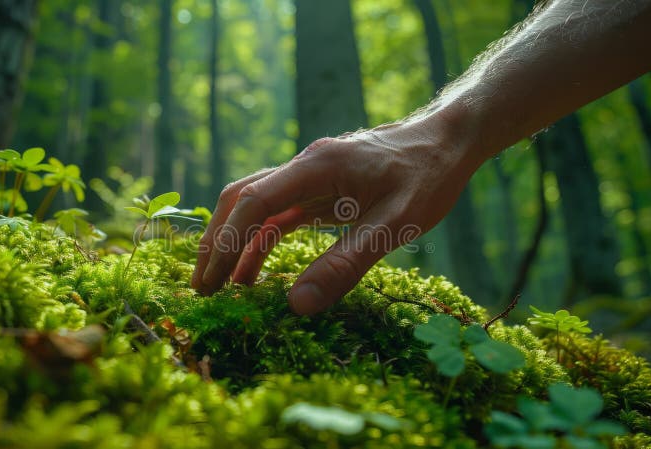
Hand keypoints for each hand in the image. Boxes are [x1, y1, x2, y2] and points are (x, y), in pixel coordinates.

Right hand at [191, 112, 480, 314]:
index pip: (254, 202)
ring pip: (255, 206)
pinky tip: (254, 270)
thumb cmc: (428, 176)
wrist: (448, 140)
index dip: (228, 243)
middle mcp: (305, 166)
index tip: (212, 282)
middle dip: (218, 243)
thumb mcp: (395, 225)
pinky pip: (279, 213)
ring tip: (221, 287)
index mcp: (317, 166)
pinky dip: (260, 240)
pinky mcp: (321, 188)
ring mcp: (310, 176)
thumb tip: (297, 305)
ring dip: (234, 242)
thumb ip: (346, 264)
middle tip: (202, 289)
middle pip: (241, 199)